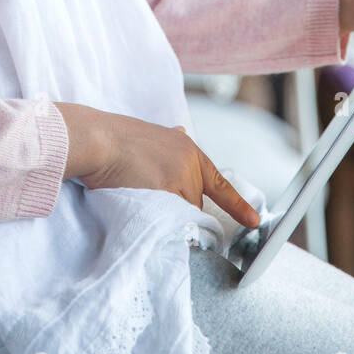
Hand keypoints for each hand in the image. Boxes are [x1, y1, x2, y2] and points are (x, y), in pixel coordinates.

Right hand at [56, 103, 259, 228]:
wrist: (98, 138)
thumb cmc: (115, 139)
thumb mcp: (150, 136)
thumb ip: (169, 146)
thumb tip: (181, 133)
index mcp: (187, 148)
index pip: (219, 183)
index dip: (238, 204)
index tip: (255, 221)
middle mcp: (191, 162)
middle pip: (193, 205)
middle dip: (175, 207)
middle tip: (145, 190)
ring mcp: (181, 177)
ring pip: (181, 215)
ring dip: (165, 215)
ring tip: (137, 190)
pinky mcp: (169, 191)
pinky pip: (169, 220)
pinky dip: (157, 220)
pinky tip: (139, 199)